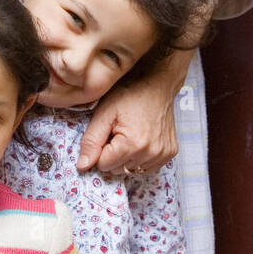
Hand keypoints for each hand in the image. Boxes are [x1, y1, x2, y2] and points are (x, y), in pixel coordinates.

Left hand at [76, 49, 192, 174]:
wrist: (157, 83)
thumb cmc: (129, 93)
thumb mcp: (104, 113)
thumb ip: (91, 141)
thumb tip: (82, 166)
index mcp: (133, 144)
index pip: (104, 165)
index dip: (101, 149)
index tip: (108, 132)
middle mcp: (151, 152)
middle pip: (118, 170)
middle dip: (113, 154)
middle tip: (118, 132)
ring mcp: (163, 154)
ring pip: (131, 170)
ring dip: (127, 157)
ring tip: (130, 134)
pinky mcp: (170, 153)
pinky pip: (147, 167)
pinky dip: (140, 157)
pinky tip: (141, 139)